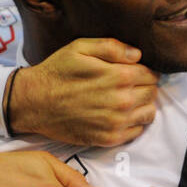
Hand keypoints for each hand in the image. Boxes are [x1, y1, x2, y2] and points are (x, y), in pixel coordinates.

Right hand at [8, 38, 158, 146]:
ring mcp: (117, 123)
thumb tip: (138, 54)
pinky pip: (137, 131)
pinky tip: (118, 115)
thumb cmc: (57, 72)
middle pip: (152, 93)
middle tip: (127, 85)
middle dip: (144, 87)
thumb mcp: (80, 48)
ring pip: (149, 113)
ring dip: (142, 105)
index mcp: (120, 76)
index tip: (132, 71)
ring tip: (125, 100)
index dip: (143, 71)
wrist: (34, 103)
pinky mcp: (109, 139)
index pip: (151, 74)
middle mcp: (123, 101)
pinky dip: (133, 123)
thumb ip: (113, 47)